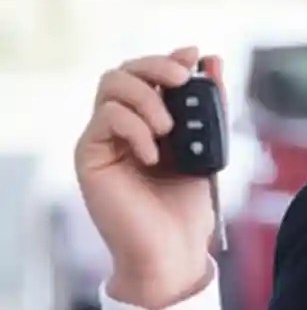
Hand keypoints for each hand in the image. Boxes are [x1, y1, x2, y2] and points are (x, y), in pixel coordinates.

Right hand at [73, 46, 222, 309]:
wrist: (172, 253)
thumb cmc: (187, 210)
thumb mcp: (208, 151)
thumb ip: (209, 110)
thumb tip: (212, 61)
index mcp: (148, 124)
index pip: (149, 76)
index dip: (169, 59)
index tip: (195, 56)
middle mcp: (122, 127)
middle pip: (125, 71)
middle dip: (156, 66)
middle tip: (182, 79)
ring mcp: (104, 140)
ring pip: (111, 86)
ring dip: (146, 98)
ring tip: (170, 129)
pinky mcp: (91, 156)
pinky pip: (106, 118)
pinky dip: (134, 128)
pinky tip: (154, 155)